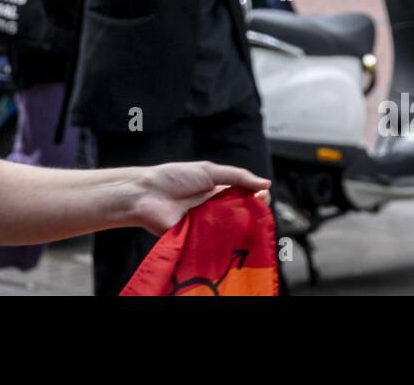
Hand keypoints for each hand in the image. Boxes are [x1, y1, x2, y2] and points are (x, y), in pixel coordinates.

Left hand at [124, 162, 270, 235]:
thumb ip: (237, 176)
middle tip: (258, 208)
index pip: (246, 196)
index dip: (257, 197)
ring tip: (245, 220)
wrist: (147, 195)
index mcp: (219, 191)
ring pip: (233, 230)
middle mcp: (216, 210)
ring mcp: (208, 226)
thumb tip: (266, 183)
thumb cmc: (174, 178)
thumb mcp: (208, 171)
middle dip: (254, 212)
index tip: (263, 195)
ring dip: (242, 226)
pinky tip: (233, 235)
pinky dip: (226, 240)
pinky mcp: (199, 240)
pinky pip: (217, 243)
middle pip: (243, 215)